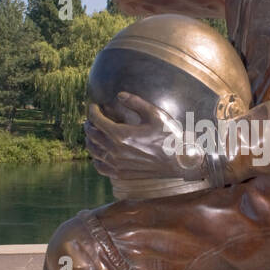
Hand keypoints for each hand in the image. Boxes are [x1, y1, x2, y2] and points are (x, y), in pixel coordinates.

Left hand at [85, 93, 204, 181]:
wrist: (179, 161)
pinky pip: (100, 167)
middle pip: (92, 135)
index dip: (92, 110)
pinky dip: (96, 158)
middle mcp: (115, 151)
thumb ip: (135, 102)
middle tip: (92, 118)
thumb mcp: (154, 114)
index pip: (96, 120)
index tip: (94, 106)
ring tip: (93, 133)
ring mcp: (117, 164)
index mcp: (120, 134)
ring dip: (90, 140)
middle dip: (89, 124)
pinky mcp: (121, 174)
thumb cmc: (169, 136)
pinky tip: (99, 153)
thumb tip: (119, 95)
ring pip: (93, 151)